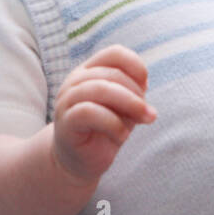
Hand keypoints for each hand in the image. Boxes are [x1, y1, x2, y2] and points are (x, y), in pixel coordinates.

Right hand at [52, 45, 154, 182]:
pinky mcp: (65, 122)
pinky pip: (89, 112)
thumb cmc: (105, 129)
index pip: (114, 53)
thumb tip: (143, 84)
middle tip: (148, 114)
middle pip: (112, 74)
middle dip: (136, 94)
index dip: (136, 66)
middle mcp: (75, 81)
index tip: (146, 87)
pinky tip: (122, 136)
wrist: (82, 161)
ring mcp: (67, 100)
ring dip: (129, 105)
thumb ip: (133, 92)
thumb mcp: (125, 107)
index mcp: (90, 71)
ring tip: (142, 122)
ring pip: (101, 89)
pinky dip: (113, 123)